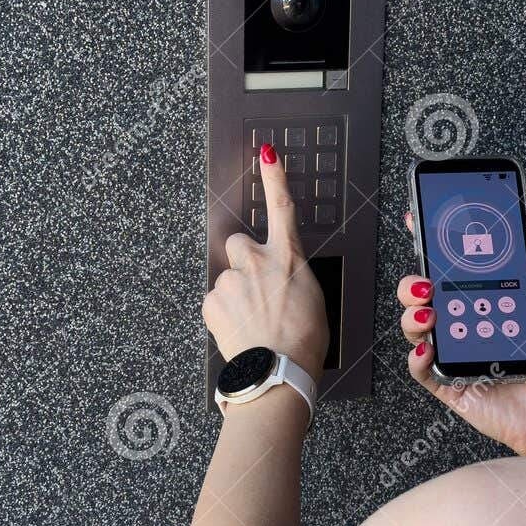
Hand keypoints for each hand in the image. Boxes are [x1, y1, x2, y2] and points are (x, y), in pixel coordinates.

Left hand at [203, 142, 328, 380]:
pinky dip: (224, 315)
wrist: (278, 373)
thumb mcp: (312, 299)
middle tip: (255, 291)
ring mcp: (232, 280)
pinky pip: (215, 302)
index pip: (282, 207)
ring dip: (236, 296)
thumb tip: (279, 279)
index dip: (274, 176)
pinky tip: (239, 331)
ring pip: (227, 279)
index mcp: (288, 258)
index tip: (266, 152)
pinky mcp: (212, 300)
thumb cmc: (303, 343)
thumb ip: (292, 277)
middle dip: (243, 262)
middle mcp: (257, 262)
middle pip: (239, 244)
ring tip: (253, 323)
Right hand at [396, 220, 525, 455]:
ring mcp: (455, 354)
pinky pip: (421, 369)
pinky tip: (429, 347)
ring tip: (431, 312)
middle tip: (426, 280)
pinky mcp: (449, 384)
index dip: (432, 247)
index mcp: (488, 303)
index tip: (421, 223)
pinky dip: (417, 357)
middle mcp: (466, 326)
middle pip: (423, 296)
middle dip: (412, 282)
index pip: (453, 271)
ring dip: (413, 314)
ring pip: (416, 327)